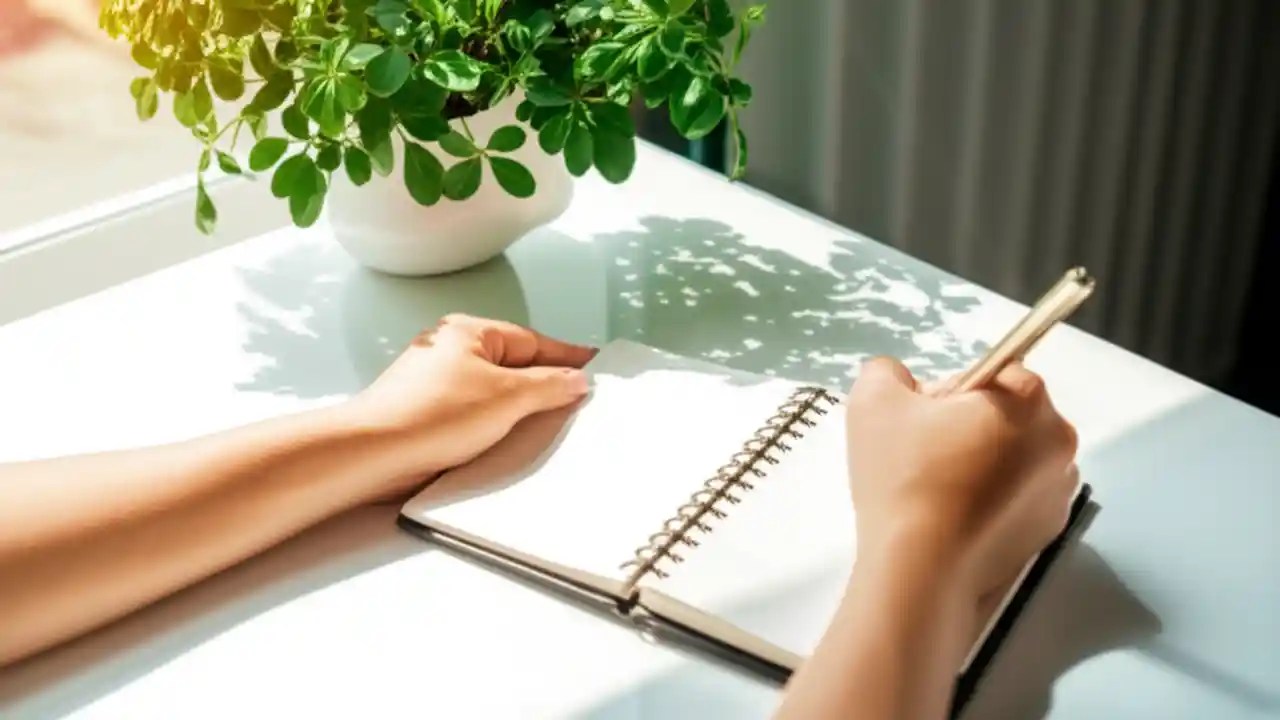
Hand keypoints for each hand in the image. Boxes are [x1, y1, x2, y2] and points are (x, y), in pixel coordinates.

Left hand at [342, 314, 593, 503]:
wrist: (374, 453)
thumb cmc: (435, 415)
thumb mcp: (507, 397)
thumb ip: (549, 385)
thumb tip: (577, 378)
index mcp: (469, 333)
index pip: (532, 342)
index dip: (566, 357)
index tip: (594, 367)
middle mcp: (451, 351)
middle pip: (513, 365)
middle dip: (545, 385)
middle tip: (579, 401)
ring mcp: (436, 382)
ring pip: (494, 391)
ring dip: (519, 408)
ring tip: (549, 425)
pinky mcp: (427, 413)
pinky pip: (475, 412)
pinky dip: (495, 423)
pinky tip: (509, 440)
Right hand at [844, 358, 1077, 606]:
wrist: (922, 571)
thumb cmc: (904, 478)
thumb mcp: (873, 402)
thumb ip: (886, 372)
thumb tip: (901, 381)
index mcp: (1027, 398)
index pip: (989, 373)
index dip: (948, 395)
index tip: (921, 426)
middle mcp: (1059, 437)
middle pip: (1007, 414)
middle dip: (968, 427)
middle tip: (924, 458)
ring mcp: (1060, 487)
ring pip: (1015, 456)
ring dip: (983, 463)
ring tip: (940, 494)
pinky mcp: (1051, 528)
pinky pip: (1020, 496)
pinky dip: (994, 500)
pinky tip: (958, 519)